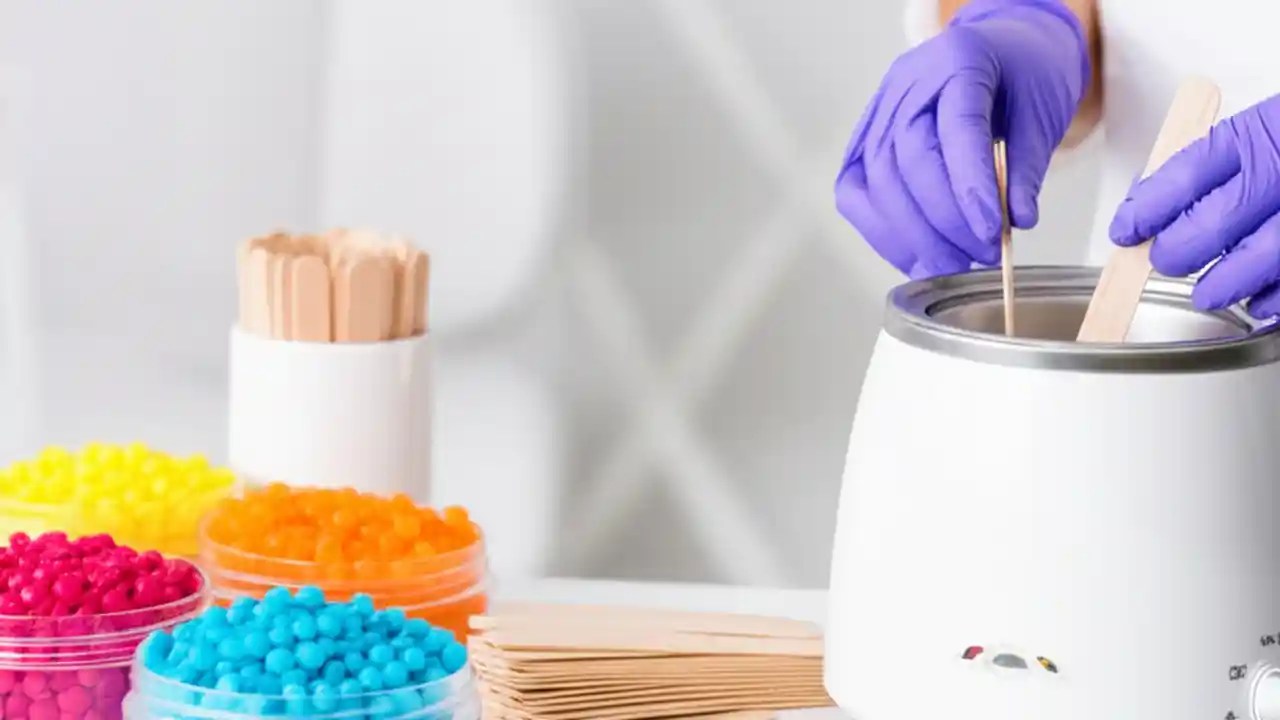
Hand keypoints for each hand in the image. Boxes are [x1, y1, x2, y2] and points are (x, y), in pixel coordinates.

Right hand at [835, 0, 1088, 278]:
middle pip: (905, 158)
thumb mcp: (1042, 111)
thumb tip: (1016, 222)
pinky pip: (856, 192)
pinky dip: (883, 232)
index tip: (990, 232)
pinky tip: (916, 256)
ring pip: (874, 181)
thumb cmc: (1023, 75)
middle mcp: (907, 82)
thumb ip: (1028, 167)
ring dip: (911, 236)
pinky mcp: (862, 141)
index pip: (955, 128)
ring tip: (952, 265)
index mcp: (958, 59)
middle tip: (979, 257)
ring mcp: (878, 111)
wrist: (998, 51)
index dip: (969, 186)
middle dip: (940, 221)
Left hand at [1109, 94, 1279, 318]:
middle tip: (1166, 259)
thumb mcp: (1265, 126)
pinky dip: (1272, 298)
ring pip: (1258, 259)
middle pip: (1213, 223)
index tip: (1127, 229)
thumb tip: (1150, 199)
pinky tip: (1257, 300)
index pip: (1185, 175)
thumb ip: (1217, 161)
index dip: (1146, 209)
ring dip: (1221, 284)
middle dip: (1177, 251)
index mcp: (1262, 133)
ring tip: (1206, 292)